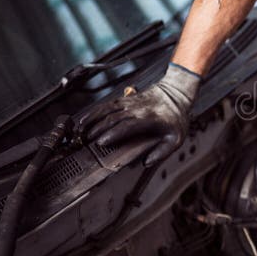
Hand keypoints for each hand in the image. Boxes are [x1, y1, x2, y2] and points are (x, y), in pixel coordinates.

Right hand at [77, 63, 199, 166]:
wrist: (176, 92)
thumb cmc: (176, 117)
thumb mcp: (176, 138)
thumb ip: (162, 152)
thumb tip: (146, 163)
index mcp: (149, 120)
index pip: (127, 126)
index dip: (113, 134)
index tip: (101, 142)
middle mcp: (137, 109)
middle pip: (113, 118)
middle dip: (97, 130)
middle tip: (85, 142)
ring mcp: (130, 103)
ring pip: (106, 110)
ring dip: (92, 120)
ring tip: (79, 132)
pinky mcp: (125, 99)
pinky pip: (106, 105)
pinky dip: (94, 112)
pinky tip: (84, 119)